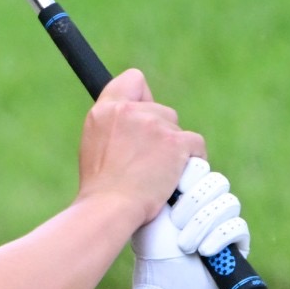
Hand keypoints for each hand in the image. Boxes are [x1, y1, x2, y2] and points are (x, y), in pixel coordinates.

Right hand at [75, 69, 205, 226]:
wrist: (110, 208)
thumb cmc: (101, 189)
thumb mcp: (94, 146)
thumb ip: (113, 126)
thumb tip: (136, 123)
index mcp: (105, 110)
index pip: (133, 80)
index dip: (143, 99)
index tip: (144, 118)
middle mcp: (129, 110)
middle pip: (161, 110)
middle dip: (160, 133)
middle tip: (148, 161)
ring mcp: (153, 123)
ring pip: (177, 129)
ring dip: (173, 149)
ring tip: (158, 174)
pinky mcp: (175, 141)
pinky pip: (195, 144)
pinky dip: (192, 160)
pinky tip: (178, 176)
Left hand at [118, 157, 249, 288]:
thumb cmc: (152, 251)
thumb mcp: (151, 211)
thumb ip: (159, 181)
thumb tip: (163, 149)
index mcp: (189, 192)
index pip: (201, 167)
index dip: (190, 175)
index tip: (172, 190)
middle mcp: (209, 205)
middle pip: (217, 182)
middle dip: (195, 200)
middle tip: (175, 220)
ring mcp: (225, 224)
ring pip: (229, 202)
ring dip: (203, 221)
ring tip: (183, 243)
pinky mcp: (239, 245)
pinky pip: (238, 227)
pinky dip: (219, 236)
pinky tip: (202, 251)